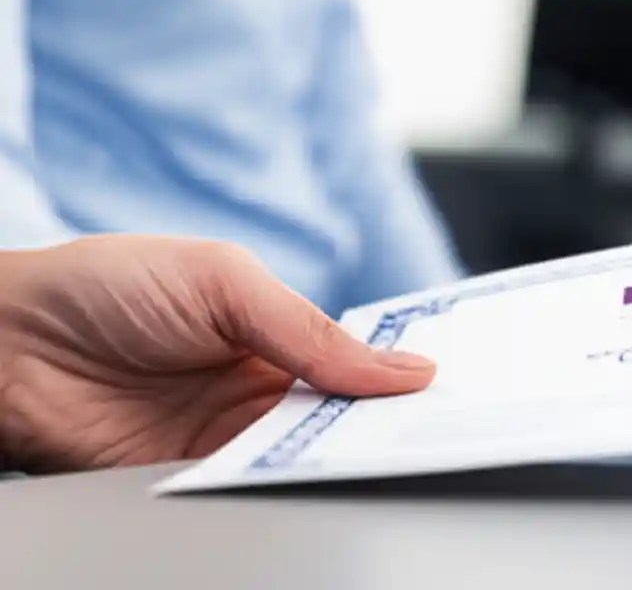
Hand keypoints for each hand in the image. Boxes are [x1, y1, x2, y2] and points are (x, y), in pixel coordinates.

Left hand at [0, 235, 435, 472]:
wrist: (2, 343)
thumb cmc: (105, 285)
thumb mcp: (223, 282)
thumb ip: (311, 331)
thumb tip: (405, 367)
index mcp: (276, 329)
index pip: (356, 357)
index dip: (400, 370)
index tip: (450, 385)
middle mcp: (259, 385)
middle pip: (342, 412)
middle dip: (385, 418)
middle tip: (435, 426)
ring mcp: (226, 434)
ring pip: (306, 453)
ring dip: (343, 454)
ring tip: (392, 450)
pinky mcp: (190, 476)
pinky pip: (254, 485)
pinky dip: (287, 485)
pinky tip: (320, 476)